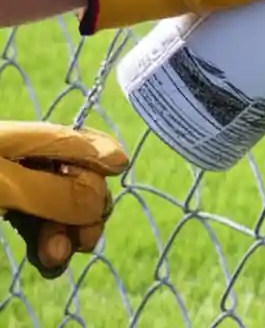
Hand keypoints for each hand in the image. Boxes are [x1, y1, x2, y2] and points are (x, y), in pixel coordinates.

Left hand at [0, 121, 128, 278]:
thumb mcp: (5, 185)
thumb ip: (54, 192)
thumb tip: (101, 203)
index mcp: (31, 139)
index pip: (87, 142)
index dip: (106, 160)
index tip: (116, 172)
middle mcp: (31, 160)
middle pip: (81, 182)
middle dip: (86, 212)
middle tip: (80, 240)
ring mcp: (20, 187)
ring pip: (63, 209)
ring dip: (69, 235)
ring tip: (55, 258)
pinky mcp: (9, 212)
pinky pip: (41, 228)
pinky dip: (50, 247)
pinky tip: (50, 262)